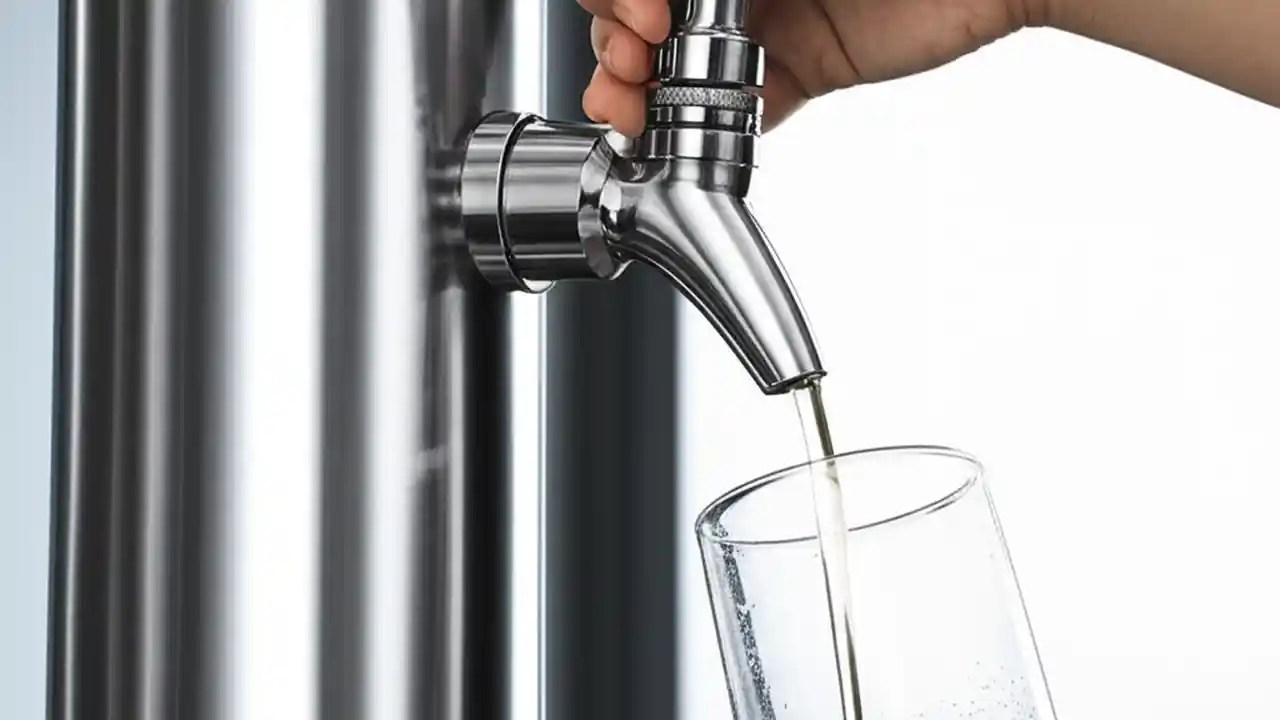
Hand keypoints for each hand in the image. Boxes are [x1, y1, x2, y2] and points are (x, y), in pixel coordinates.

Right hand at [579, 0, 1047, 135]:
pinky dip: (707, 133)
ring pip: (674, 68)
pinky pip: (739, 112)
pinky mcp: (798, 74)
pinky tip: (691, 139)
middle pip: (639, 21)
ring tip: (638, 111)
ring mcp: (762, 27)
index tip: (644, 19)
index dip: (618, 1)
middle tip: (633, 66)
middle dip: (616, 48)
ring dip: (640, 96)